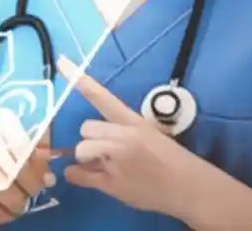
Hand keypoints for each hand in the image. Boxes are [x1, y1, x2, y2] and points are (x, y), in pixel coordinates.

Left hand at [55, 56, 205, 217]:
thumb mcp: (152, 134)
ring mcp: (115, 160)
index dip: (80, 80)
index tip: (61, 62)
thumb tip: (98, 137)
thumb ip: (124, 131)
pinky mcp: (110, 183)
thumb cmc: (173, 160)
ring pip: (81, 150)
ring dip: (88, 157)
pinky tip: (84, 175)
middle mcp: (122, 137)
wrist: (190, 188)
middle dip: (92, 139)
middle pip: (86, 128)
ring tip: (105, 166)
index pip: (102, 96)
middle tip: (106, 151)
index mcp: (134, 121)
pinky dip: (77, 175)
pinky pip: (78, 174)